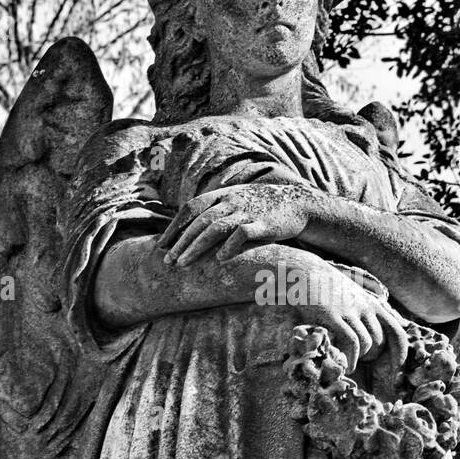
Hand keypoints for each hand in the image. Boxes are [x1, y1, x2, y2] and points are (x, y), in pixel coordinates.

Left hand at [159, 184, 317, 265]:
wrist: (297, 204)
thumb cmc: (261, 208)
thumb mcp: (236, 202)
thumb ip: (215, 212)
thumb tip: (188, 231)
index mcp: (222, 194)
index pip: (191, 208)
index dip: (175, 227)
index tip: (161, 245)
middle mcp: (232, 200)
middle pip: (200, 221)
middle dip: (181, 242)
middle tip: (168, 261)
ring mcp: (247, 211)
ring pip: (215, 228)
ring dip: (196, 247)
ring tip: (184, 264)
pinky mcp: (263, 224)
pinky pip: (242, 234)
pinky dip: (229, 247)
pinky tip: (220, 260)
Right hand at [290, 258, 409, 373]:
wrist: (304, 272)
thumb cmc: (326, 289)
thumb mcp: (353, 297)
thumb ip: (368, 312)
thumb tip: (385, 330)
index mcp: (373, 305)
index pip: (397, 332)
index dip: (400, 355)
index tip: (396, 373)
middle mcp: (366, 306)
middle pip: (381, 340)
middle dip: (373, 357)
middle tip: (360, 363)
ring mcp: (350, 310)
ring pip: (368, 342)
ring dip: (359, 359)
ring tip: (349, 366)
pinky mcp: (333, 314)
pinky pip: (351, 340)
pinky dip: (351, 357)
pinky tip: (344, 364)